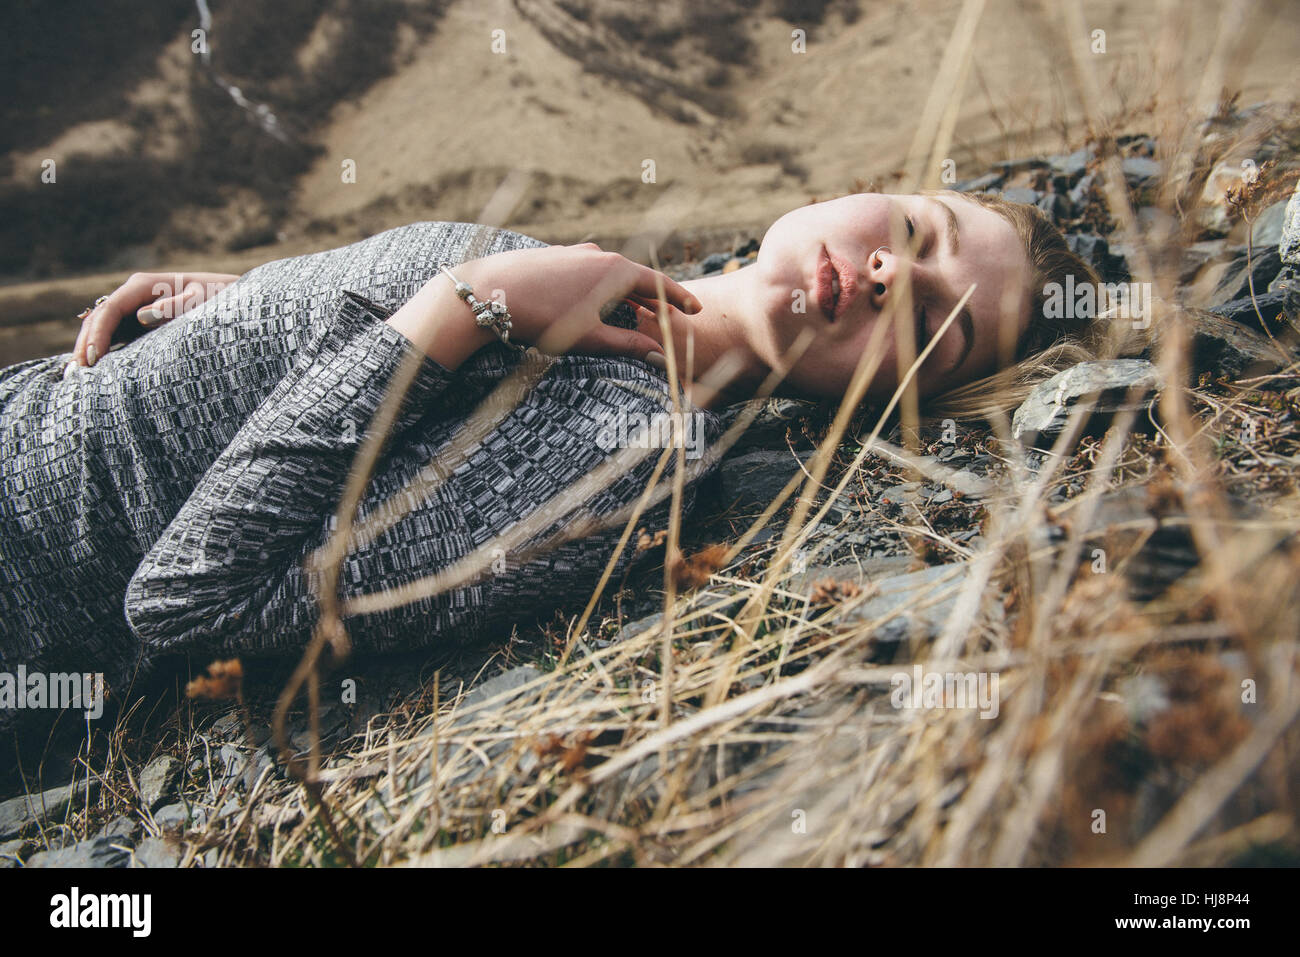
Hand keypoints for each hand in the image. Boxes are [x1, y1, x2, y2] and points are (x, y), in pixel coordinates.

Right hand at [72, 271, 240, 365]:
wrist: (229, 297)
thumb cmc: (218, 298)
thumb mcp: (201, 300)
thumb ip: (175, 305)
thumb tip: (142, 316)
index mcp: (143, 285)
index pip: (110, 309)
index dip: (97, 333)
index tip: (92, 357)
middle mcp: (133, 294)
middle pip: (98, 318)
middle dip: (85, 344)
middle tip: (77, 373)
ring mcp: (133, 307)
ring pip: (101, 326)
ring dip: (87, 348)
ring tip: (76, 375)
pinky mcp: (138, 322)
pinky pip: (113, 334)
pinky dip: (101, 349)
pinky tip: (93, 369)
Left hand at [386, 243, 700, 369]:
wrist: (487, 292)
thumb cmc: (541, 317)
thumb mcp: (589, 336)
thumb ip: (627, 344)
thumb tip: (658, 355)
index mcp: (615, 271)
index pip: (658, 284)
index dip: (680, 298)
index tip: (697, 310)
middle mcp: (599, 255)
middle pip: (636, 278)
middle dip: (653, 298)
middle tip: (671, 316)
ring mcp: (576, 252)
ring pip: (611, 274)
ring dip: (626, 293)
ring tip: (635, 314)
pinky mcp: (556, 256)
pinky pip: (590, 272)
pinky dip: (602, 288)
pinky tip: (595, 304)